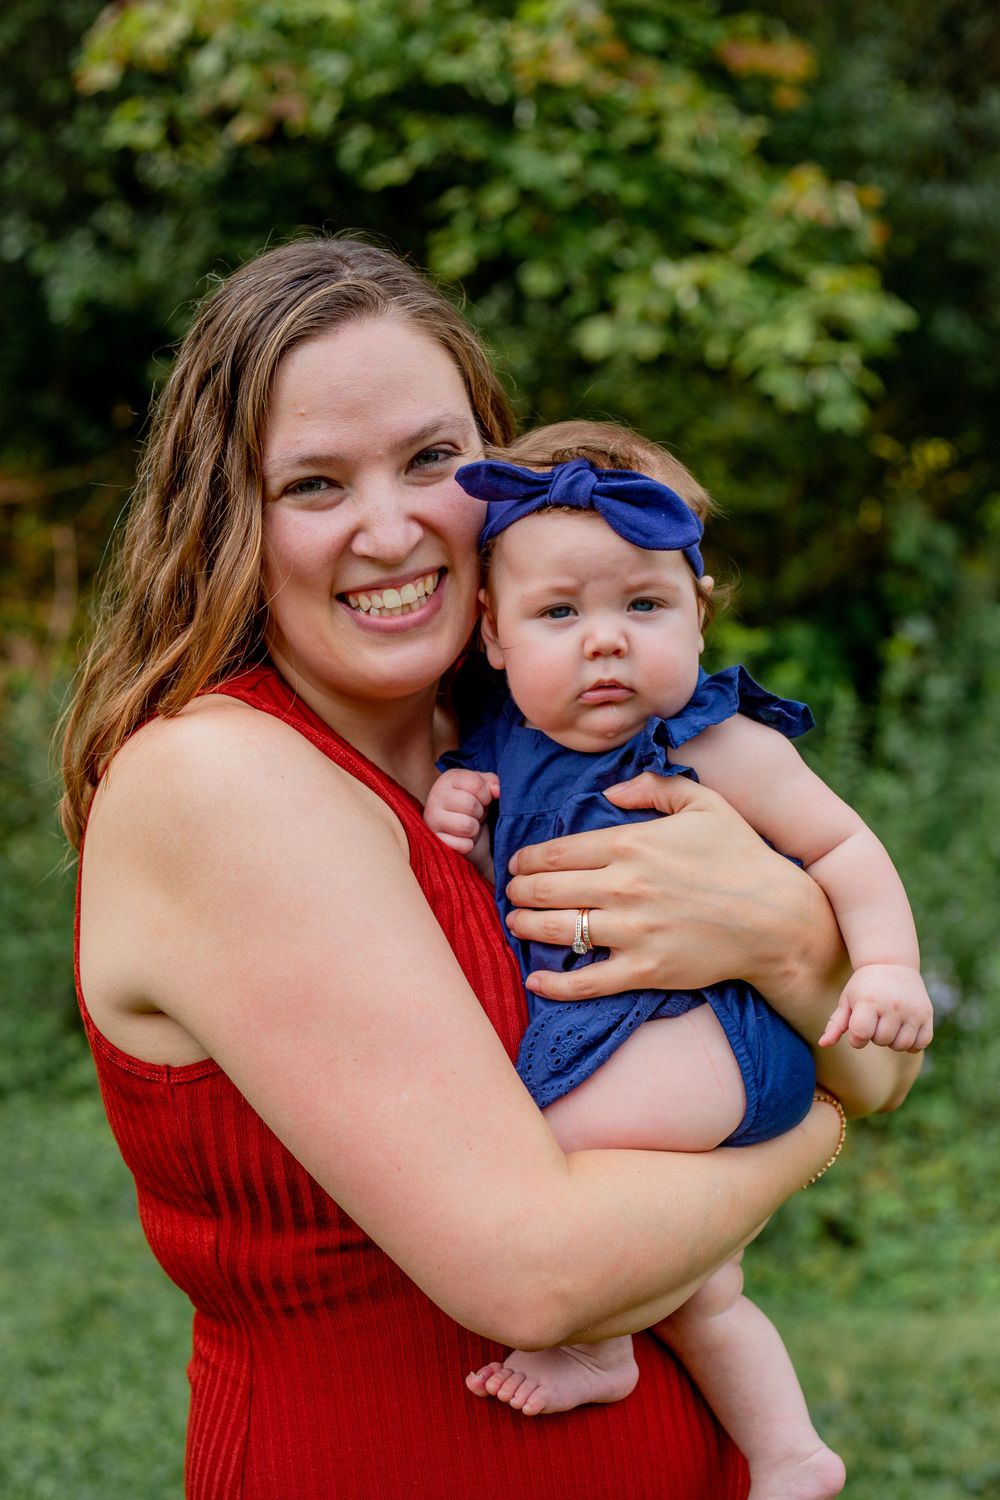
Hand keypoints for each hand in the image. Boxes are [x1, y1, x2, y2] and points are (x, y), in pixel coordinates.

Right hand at [424, 769, 499, 854]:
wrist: (459, 829)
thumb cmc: (473, 803)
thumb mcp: (484, 787)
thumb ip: (493, 783)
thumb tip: (497, 791)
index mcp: (449, 779)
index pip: (476, 784)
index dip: (486, 795)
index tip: (483, 799)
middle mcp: (436, 795)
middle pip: (471, 805)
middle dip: (480, 813)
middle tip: (474, 814)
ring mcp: (432, 818)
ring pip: (467, 826)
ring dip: (474, 829)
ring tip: (468, 825)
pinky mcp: (436, 839)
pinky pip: (463, 845)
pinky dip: (468, 845)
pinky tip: (461, 838)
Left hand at [504, 771, 832, 1001]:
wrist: (777, 917)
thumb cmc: (741, 855)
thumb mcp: (703, 803)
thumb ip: (653, 786)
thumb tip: (609, 792)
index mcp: (630, 844)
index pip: (556, 852)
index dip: (526, 860)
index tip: (517, 865)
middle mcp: (623, 887)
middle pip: (546, 890)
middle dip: (518, 892)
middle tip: (510, 894)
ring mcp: (632, 931)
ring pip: (557, 931)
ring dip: (525, 927)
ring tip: (516, 924)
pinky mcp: (645, 970)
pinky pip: (586, 982)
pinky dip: (554, 983)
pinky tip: (535, 978)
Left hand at [819, 963, 933, 1051]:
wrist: (891, 963)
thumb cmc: (864, 986)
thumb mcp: (847, 1000)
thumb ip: (835, 1024)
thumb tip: (823, 1044)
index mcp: (869, 1001)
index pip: (861, 1035)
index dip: (857, 1037)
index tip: (857, 1026)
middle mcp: (893, 1006)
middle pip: (881, 1041)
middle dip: (874, 1036)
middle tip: (875, 1020)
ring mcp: (912, 1011)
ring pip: (901, 1045)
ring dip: (892, 1041)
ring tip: (888, 1024)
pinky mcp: (927, 1014)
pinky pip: (921, 1043)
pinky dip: (912, 1043)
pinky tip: (903, 1030)